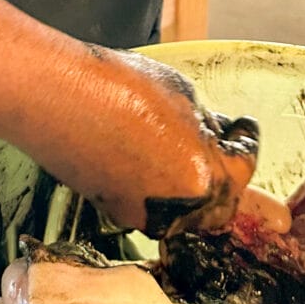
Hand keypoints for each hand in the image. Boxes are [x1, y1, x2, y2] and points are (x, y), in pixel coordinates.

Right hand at [67, 49, 262, 238]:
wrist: (57, 98)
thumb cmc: (118, 87)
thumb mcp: (184, 94)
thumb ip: (207, 125)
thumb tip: (215, 134)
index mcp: (204, 178)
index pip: (245, 168)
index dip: (247, 141)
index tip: (244, 128)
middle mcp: (177, 210)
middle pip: (220, 204)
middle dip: (225, 176)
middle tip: (222, 144)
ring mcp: (143, 216)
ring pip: (185, 210)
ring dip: (192, 185)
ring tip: (180, 147)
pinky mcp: (114, 212)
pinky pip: (153, 207)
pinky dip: (160, 188)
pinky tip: (148, 156)